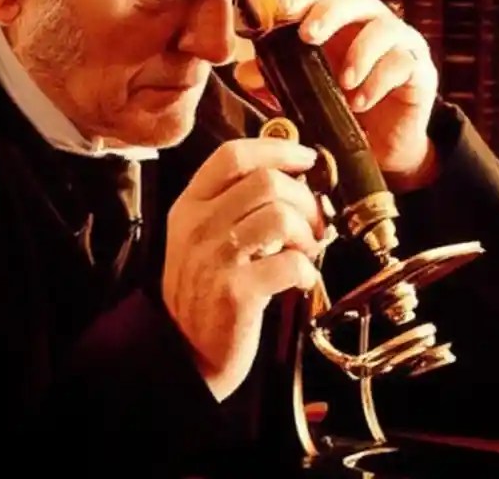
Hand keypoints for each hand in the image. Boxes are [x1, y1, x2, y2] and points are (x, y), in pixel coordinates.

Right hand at [163, 138, 326, 400]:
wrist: (185, 350)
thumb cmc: (204, 290)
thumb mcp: (202, 236)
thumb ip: (234, 204)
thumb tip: (292, 178)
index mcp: (190, 206)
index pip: (232, 155)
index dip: (277, 148)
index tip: (305, 158)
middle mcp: (199, 226)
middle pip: (266, 181)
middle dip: (304, 198)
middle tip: (313, 222)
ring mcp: (216, 259)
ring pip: (280, 216)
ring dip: (306, 233)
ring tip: (305, 250)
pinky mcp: (236, 292)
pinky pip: (290, 263)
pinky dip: (307, 270)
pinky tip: (302, 279)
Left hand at [234, 0, 439, 190]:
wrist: (383, 152)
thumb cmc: (341, 113)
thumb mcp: (301, 98)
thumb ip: (274, 82)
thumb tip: (244, 71)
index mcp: (339, 26)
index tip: (279, 10)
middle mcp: (371, 26)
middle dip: (330, 12)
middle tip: (308, 35)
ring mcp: (400, 45)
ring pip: (385, 28)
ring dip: (360, 52)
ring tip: (343, 82)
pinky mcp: (420, 71)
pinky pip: (403, 64)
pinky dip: (379, 81)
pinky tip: (360, 102)